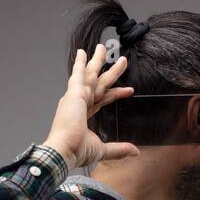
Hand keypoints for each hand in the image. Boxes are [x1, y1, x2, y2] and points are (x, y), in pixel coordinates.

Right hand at [43, 44, 139, 168]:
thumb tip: (135, 152)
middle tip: (117, 59)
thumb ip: (119, 149)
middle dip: (106, 70)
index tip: (128, 90)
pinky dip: (80, 63)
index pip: (101, 100)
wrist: (64, 151)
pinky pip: (78, 74)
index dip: (114, 94)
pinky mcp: (73, 94)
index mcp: (82, 115)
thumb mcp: (102, 149)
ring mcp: (74, 98)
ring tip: (103, 47)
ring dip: (98, 61)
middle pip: (96, 83)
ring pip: (91, 75)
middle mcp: (77, 104)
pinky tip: (83, 53)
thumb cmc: (75, 151)